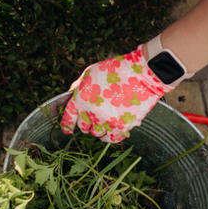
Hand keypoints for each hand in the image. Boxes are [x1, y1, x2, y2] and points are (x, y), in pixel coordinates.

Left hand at [60, 47, 175, 142]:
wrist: (141, 73)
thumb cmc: (115, 69)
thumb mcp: (90, 72)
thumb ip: (78, 85)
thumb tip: (71, 94)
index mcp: (81, 99)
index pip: (68, 118)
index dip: (66, 125)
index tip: (66, 130)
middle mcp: (91, 113)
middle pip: (83, 127)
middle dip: (86, 123)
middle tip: (92, 118)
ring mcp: (106, 121)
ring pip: (97, 134)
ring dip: (98, 130)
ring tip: (104, 123)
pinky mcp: (122, 126)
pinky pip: (112, 139)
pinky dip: (111, 136)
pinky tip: (112, 131)